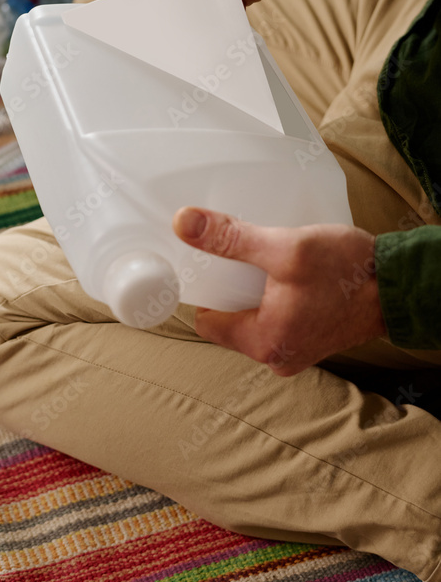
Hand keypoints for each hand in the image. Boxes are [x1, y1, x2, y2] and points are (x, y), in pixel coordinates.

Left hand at [173, 207, 384, 375]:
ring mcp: (297, 352)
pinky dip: (276, 297)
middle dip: (230, 289)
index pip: (207, 322)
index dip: (204, 290)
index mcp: (264, 344)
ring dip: (254, 292)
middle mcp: (277, 357)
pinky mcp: (313, 339)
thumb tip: (184, 224)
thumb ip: (231, 238)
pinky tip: (285, 274)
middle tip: (236, 256)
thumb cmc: (347, 271)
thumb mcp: (285, 248)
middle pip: (230, 320)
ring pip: (254, 319)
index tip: (207, 264)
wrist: (399, 284)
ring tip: (263, 262)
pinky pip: (278, 319)